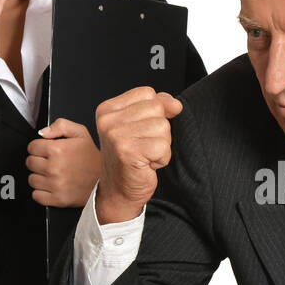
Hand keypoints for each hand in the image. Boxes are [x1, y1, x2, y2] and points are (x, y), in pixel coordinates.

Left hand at [28, 118, 100, 207]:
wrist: (106, 181)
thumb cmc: (94, 159)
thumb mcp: (81, 133)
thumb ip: (61, 125)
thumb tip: (43, 132)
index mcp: (57, 150)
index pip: (32, 147)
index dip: (39, 148)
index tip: (48, 151)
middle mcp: (53, 168)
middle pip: (30, 163)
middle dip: (39, 161)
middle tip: (52, 163)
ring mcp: (54, 185)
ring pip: (32, 179)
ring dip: (40, 177)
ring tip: (54, 175)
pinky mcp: (57, 199)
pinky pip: (36, 196)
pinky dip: (42, 192)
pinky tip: (53, 187)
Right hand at [94, 87, 183, 222]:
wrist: (118, 192)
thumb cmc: (129, 159)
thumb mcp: (139, 126)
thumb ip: (157, 107)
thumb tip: (175, 104)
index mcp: (108, 109)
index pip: (147, 93)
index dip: (154, 112)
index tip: (142, 130)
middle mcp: (108, 120)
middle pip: (157, 108)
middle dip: (158, 130)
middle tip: (143, 145)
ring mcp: (116, 135)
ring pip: (162, 127)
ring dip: (161, 145)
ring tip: (144, 155)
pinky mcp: (128, 151)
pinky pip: (163, 147)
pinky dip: (161, 158)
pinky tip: (147, 164)